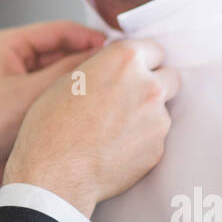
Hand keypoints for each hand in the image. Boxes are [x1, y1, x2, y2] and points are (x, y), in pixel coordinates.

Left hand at [0, 21, 106, 221]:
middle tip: (119, 72)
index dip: (90, 38)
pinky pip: (54, 95)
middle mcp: (13, 59)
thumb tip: (103, 56)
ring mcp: (19, 83)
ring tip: (110, 90)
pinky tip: (92, 108)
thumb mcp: (28, 95)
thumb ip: (66, 73)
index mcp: (7, 45)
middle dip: (88, 61)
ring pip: (60, 75)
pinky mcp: (23, 106)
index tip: (118, 50)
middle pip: (62, 51)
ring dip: (80, 82)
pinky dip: (70, 99)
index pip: (59, 30)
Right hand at [2, 38, 179, 218]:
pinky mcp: (158, 149)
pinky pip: (155, 138)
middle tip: (130, 97)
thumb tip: (112, 65)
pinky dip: (142, 140)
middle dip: (155, 83)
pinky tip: (116, 147)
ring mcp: (157, 119)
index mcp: (124, 60)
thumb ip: (100, 66)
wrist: (54, 173)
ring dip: (147, 114)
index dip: (142, 59)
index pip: (154, 48)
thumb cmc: (51, 126)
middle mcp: (148, 85)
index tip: (135, 69)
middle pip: (170, 76)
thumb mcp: (66, 80)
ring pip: (162, 110)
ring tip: (114, 129)